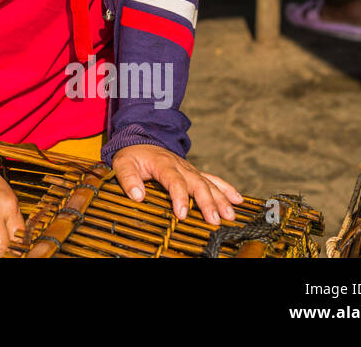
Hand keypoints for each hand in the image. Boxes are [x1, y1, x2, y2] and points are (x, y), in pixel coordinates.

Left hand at [111, 143, 242, 225]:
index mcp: (163, 163)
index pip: (174, 180)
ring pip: (208, 183)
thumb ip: (128, 178)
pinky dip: (227, 189)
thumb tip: (137, 195)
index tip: (183, 215)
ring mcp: (189, 169)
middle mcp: (180, 165)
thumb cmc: (133, 155)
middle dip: (207, 202)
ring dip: (220, 199)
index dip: (180, 197)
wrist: (141, 141)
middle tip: (214, 220)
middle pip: (197, 183)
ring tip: (229, 215)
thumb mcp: (122, 163)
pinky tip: (238, 200)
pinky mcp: (194, 173)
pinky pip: (213, 179)